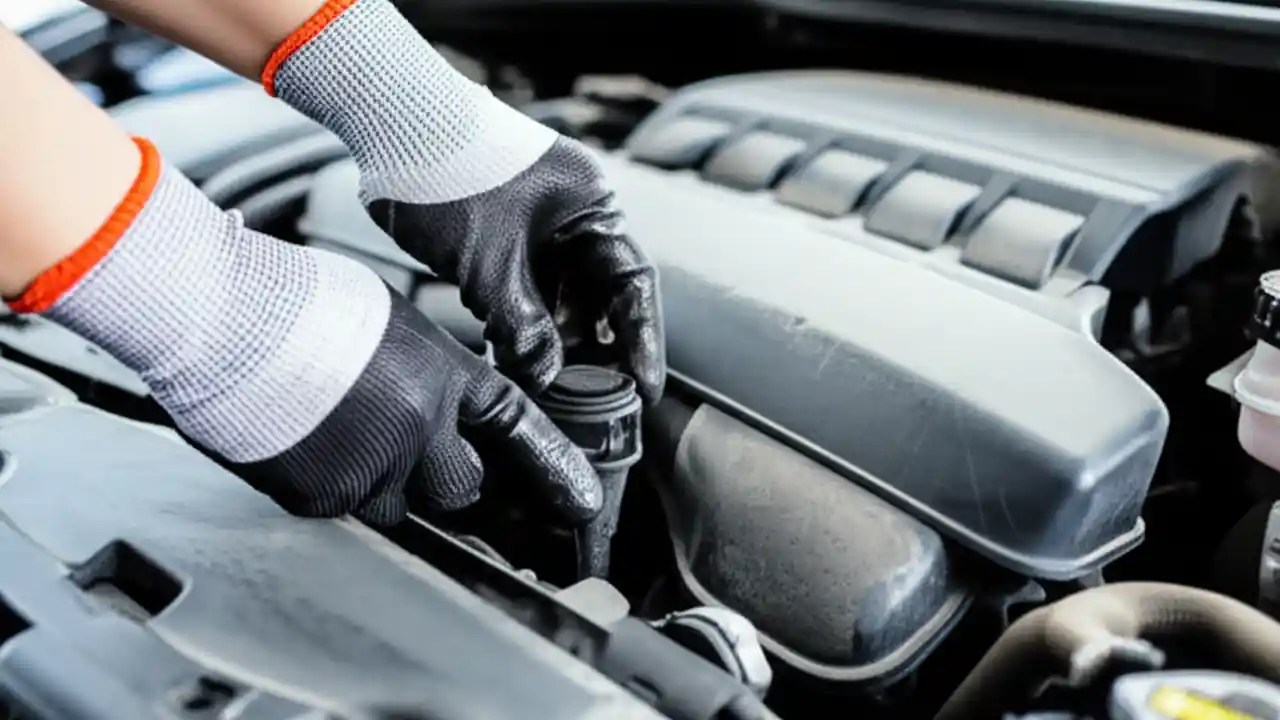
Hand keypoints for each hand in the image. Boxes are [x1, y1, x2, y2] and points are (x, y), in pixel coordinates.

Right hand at [235, 289, 603, 525]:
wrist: (220, 314)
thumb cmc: (298, 300)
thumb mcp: (392, 321)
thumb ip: (429, 372)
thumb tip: (439, 405)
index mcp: (444, 376)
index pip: (519, 429)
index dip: (554, 468)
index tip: (580, 502)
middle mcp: (418, 429)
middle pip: (462, 489)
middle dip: (447, 476)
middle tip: (407, 443)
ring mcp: (368, 469)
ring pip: (400, 505)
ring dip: (385, 480)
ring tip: (342, 429)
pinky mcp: (319, 496)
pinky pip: (344, 507)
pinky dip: (334, 482)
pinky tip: (307, 440)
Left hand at [367, 136, 665, 404]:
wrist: (389, 126)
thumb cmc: (449, 174)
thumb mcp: (489, 261)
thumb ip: (522, 324)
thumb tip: (546, 379)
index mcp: (591, 205)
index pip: (633, 283)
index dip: (643, 340)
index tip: (644, 390)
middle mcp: (573, 216)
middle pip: (601, 296)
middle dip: (599, 350)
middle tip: (602, 403)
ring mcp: (538, 227)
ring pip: (561, 299)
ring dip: (557, 344)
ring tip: (556, 393)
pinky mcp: (504, 239)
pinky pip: (526, 292)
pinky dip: (522, 328)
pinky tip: (516, 365)